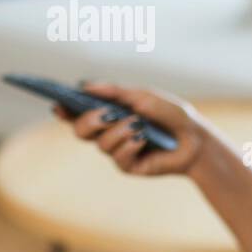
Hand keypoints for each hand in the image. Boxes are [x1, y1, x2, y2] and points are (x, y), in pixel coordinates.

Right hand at [53, 82, 207, 175]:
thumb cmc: (169, 113)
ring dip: (118, 132)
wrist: (194, 137)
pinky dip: (130, 145)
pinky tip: (143, 139)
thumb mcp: (142, 96)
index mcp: (108, 113)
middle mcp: (108, 132)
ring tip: (137, 124)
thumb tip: (85, 86)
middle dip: (88, 122)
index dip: (64, 110)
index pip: (78, 113)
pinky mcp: (129, 166)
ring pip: (101, 144)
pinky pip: (118, 157)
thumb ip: (114, 92)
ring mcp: (117, 150)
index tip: (57, 104)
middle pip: (80, 132)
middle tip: (104, 115)